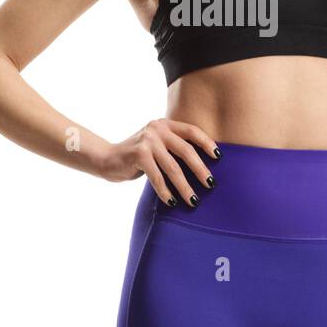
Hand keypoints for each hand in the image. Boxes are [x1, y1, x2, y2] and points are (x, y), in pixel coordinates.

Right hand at [100, 118, 219, 207]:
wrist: (107, 159)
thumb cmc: (137, 156)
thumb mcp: (156, 146)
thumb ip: (173, 148)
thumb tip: (203, 167)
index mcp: (165, 124)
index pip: (192, 131)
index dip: (207, 143)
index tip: (219, 157)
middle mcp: (157, 128)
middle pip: (186, 151)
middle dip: (200, 170)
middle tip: (211, 185)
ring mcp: (147, 140)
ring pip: (173, 168)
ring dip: (185, 187)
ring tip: (193, 200)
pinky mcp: (138, 154)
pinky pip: (157, 177)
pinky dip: (165, 191)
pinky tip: (171, 202)